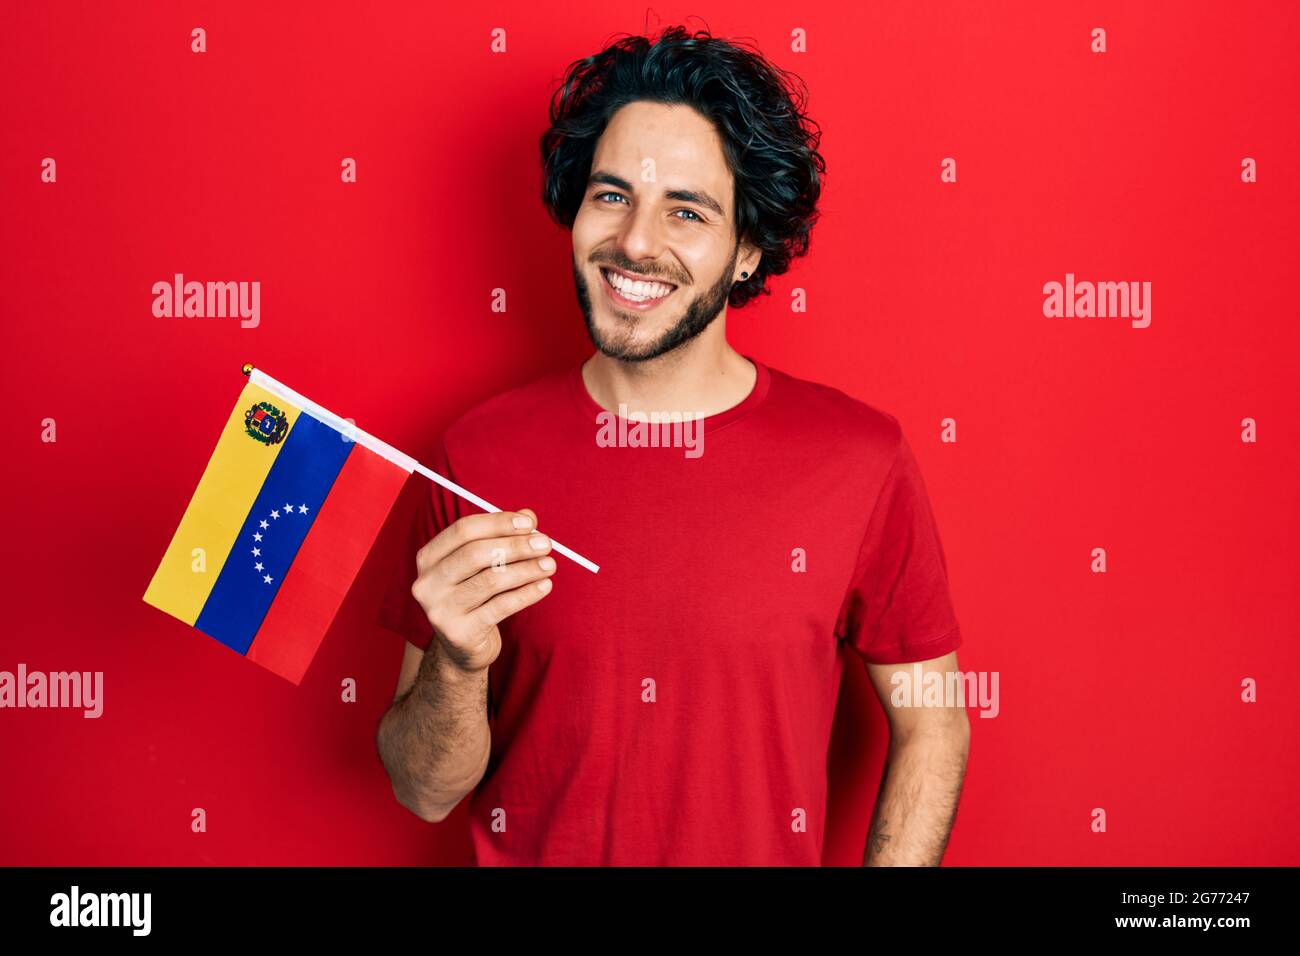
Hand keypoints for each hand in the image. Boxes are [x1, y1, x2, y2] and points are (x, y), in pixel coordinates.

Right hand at [410, 508, 554, 672]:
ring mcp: (440, 610)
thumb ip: (500, 537)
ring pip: (491, 580)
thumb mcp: (482, 566)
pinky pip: (501, 607)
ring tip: (550, 564)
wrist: (462, 648)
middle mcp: (427, 583)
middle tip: (545, 544)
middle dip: (515, 545)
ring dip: (526, 569)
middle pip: (475, 554)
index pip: (463, 530)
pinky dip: (527, 594)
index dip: (498, 523)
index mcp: (429, 558)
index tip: (529, 523)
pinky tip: (544, 586)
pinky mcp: (460, 633)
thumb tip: (528, 516)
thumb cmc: (474, 596)